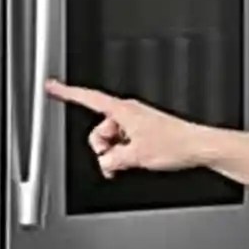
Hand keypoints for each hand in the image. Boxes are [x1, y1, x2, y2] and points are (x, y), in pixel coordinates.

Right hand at [45, 79, 206, 178]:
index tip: (51, 86)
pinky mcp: (142, 132)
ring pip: (110, 141)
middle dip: (103, 148)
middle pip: (98, 131)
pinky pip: (122, 144)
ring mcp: (135, 123)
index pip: (87, 98)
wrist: (197, 146)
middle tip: (117, 160)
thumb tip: (104, 162)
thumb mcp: (136, 155)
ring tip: (131, 162)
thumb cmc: (174, 143)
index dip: (67, 93)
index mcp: (123, 111)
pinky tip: (136, 161)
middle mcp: (128, 113)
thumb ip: (112, 159)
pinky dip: (124, 154)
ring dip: (116, 155)